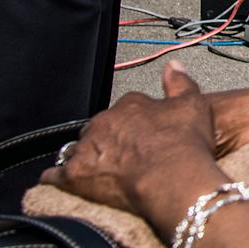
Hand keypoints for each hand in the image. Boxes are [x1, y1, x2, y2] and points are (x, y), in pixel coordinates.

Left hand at [38, 62, 224, 233]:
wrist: (173, 179)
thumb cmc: (184, 145)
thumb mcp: (193, 106)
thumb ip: (180, 83)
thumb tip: (173, 64)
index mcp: (129, 105)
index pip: (125, 109)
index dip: (135, 123)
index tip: (144, 134)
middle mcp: (103, 122)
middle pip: (99, 129)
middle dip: (107, 139)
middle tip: (124, 155)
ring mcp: (86, 149)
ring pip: (77, 150)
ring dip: (85, 157)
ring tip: (97, 171)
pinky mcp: (74, 175)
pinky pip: (55, 176)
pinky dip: (56, 179)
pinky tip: (59, 183)